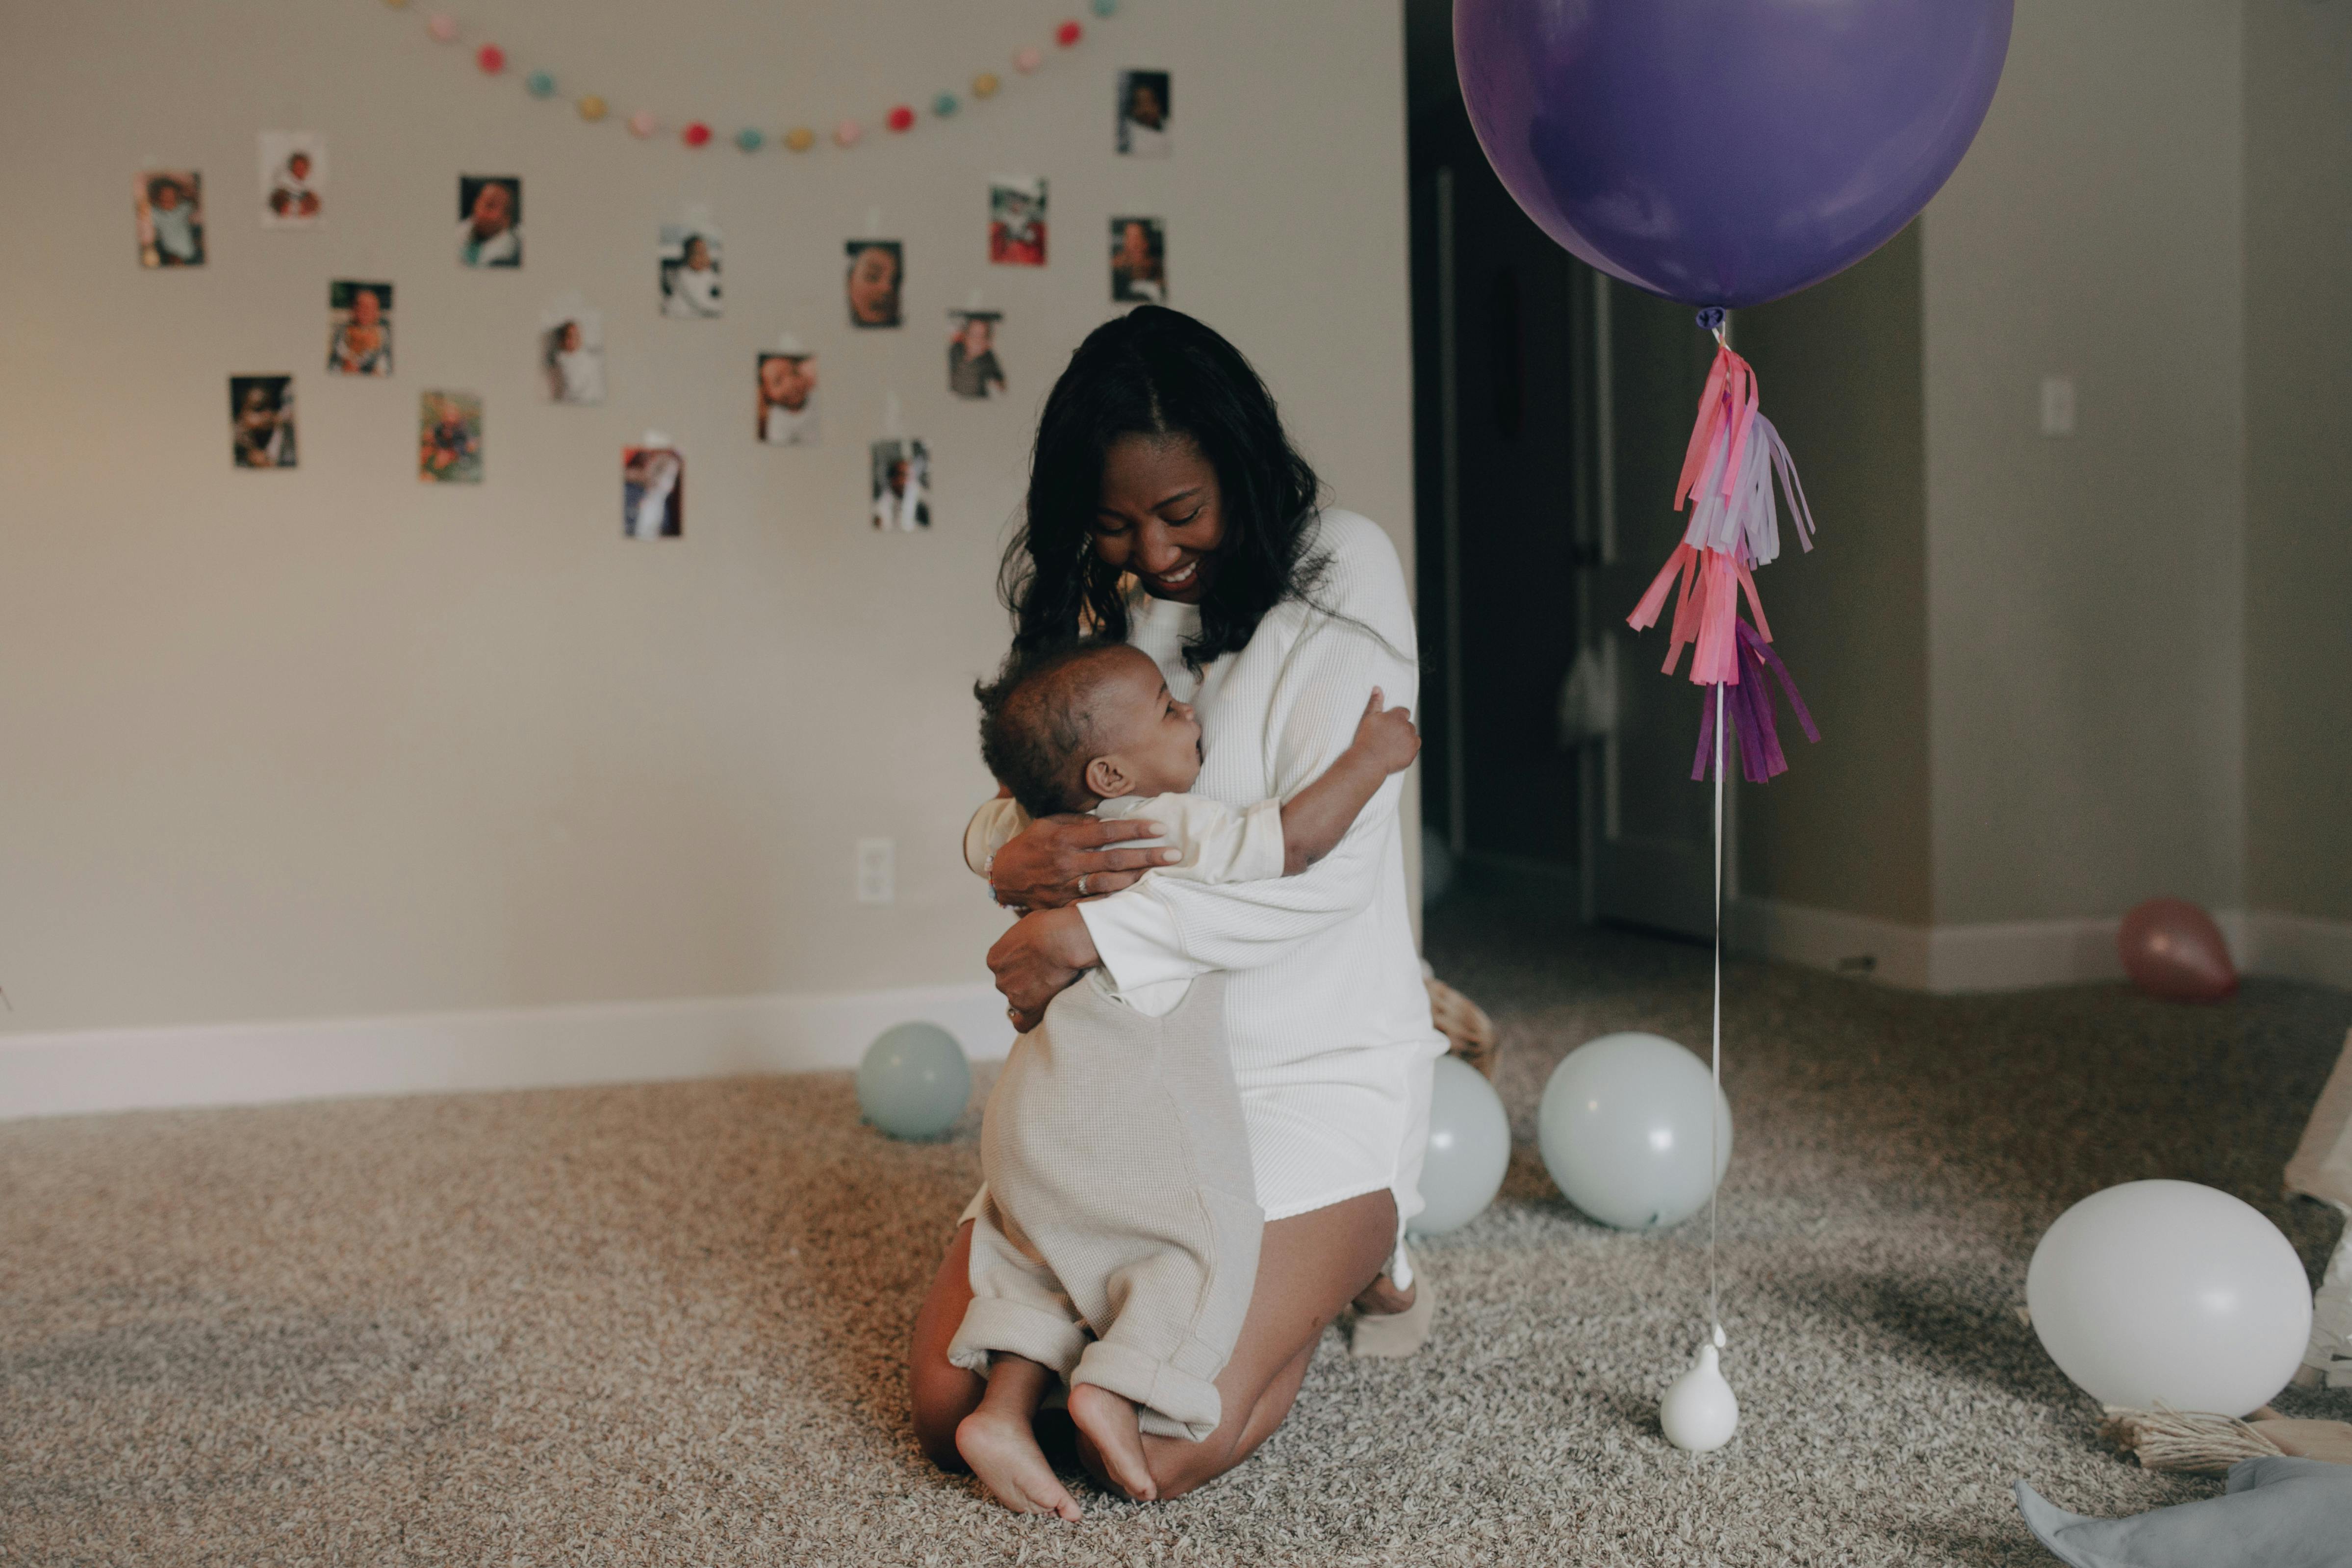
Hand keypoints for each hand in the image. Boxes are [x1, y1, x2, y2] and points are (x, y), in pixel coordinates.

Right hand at [988, 813, 1181, 911]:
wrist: (1003, 877)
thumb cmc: (1030, 845)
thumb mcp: (1048, 824)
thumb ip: (1077, 822)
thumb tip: (1105, 820)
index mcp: (1065, 838)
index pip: (1107, 831)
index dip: (1135, 829)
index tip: (1159, 827)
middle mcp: (1067, 862)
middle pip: (1114, 859)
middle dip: (1146, 856)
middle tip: (1173, 855)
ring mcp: (1066, 886)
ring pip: (1108, 884)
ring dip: (1136, 879)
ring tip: (1161, 875)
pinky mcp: (1065, 904)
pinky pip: (1095, 904)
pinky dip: (1117, 901)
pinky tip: (1137, 898)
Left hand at [988, 907, 1100, 1032]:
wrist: (1063, 940)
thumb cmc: (1050, 926)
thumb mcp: (1026, 925)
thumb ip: (1020, 940)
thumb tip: (1027, 941)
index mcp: (994, 958)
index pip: (1002, 969)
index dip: (1018, 967)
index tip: (1032, 964)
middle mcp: (1000, 978)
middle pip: (1009, 985)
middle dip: (1023, 981)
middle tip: (1043, 974)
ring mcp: (1014, 994)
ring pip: (1018, 1001)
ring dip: (1031, 996)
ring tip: (1050, 986)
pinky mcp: (1030, 1008)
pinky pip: (1022, 1023)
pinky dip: (1027, 1020)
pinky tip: (1036, 1015)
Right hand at [1353, 688, 1421, 774]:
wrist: (1368, 760)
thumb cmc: (1367, 739)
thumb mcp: (1369, 717)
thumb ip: (1375, 702)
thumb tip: (1377, 689)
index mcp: (1398, 717)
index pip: (1404, 712)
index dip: (1397, 718)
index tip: (1390, 725)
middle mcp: (1407, 727)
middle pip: (1408, 725)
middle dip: (1401, 729)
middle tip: (1388, 737)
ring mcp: (1411, 741)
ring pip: (1412, 737)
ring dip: (1406, 739)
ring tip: (1391, 745)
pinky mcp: (1412, 753)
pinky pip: (1413, 749)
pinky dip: (1407, 750)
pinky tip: (1395, 752)